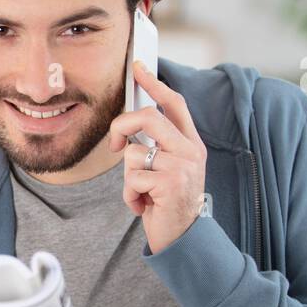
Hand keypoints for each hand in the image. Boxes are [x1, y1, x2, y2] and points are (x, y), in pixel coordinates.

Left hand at [108, 60, 208, 254]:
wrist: (183, 238)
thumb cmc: (169, 203)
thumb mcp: (169, 170)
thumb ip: (157, 147)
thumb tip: (128, 127)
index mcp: (191, 144)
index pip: (174, 104)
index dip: (154, 84)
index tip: (138, 68)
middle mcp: (191, 151)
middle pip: (147, 118)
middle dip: (121, 128)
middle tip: (115, 146)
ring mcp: (182, 167)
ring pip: (133, 154)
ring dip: (129, 178)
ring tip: (143, 193)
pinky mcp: (170, 184)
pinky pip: (132, 179)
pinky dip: (130, 196)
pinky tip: (144, 206)